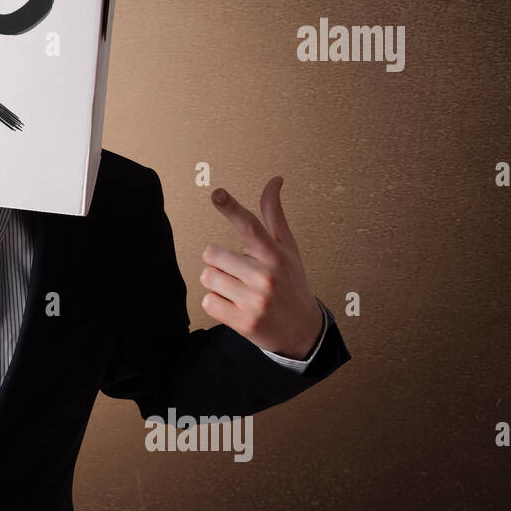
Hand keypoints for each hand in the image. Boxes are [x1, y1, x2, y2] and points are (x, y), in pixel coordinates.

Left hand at [199, 176, 324, 359]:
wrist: (303, 331)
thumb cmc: (291, 283)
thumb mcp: (287, 249)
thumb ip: (274, 215)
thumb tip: (275, 179)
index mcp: (275, 254)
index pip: (250, 226)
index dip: (231, 207)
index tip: (216, 193)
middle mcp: (266, 275)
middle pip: (212, 253)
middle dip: (219, 262)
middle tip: (239, 273)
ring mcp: (255, 300)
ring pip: (208, 277)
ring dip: (217, 283)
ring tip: (239, 291)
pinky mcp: (244, 322)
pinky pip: (207, 302)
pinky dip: (216, 304)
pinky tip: (236, 307)